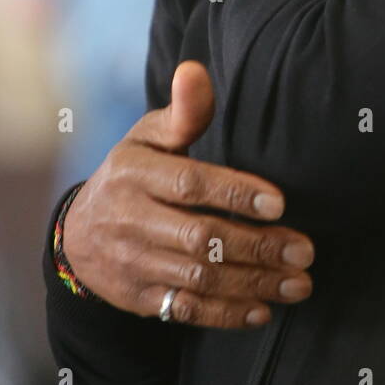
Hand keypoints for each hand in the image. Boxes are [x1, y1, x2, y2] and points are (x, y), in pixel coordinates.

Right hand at [62, 61, 314, 327]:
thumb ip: (183, 111)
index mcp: (135, 173)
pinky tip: (263, 310)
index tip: (279, 203)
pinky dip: (226, 314)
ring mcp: (133, 263)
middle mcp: (130, 220)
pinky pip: (185, 311)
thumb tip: (195, 70)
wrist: (79, 235)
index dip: (235, 194)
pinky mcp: (138, 298)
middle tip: (305, 251)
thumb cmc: (133, 173)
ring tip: (299, 283)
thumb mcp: (148, 136)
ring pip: (198, 278)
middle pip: (200, 238)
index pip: (189, 185)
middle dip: (258, 246)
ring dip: (253, 283)